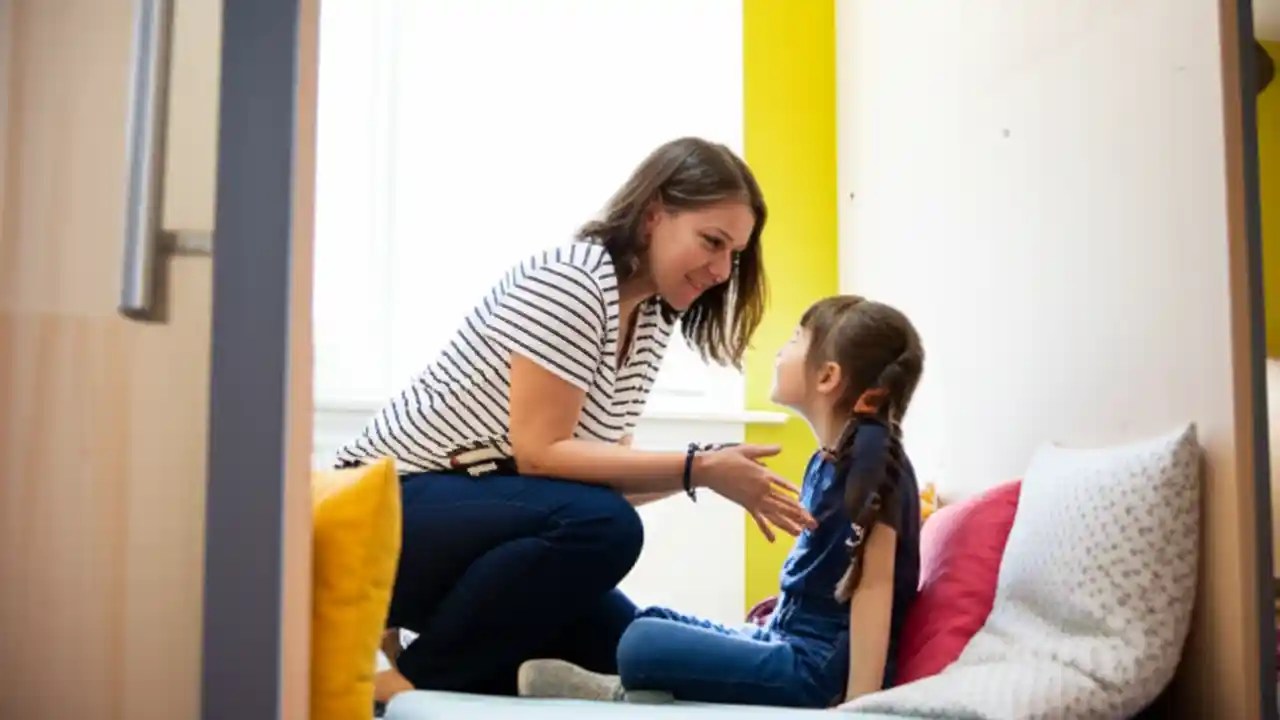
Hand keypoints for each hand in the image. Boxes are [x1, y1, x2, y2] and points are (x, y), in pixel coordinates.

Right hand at [694, 444, 814, 540]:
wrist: (709, 470)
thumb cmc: (726, 458)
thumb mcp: (747, 450)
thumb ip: (765, 451)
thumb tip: (780, 448)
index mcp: (764, 474)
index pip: (785, 486)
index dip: (795, 494)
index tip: (805, 502)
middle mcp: (762, 489)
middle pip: (785, 504)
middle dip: (800, 515)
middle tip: (813, 524)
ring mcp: (754, 500)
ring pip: (775, 514)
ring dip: (789, 524)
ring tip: (800, 533)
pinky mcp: (746, 506)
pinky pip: (759, 520)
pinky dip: (766, 530)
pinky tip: (773, 539)